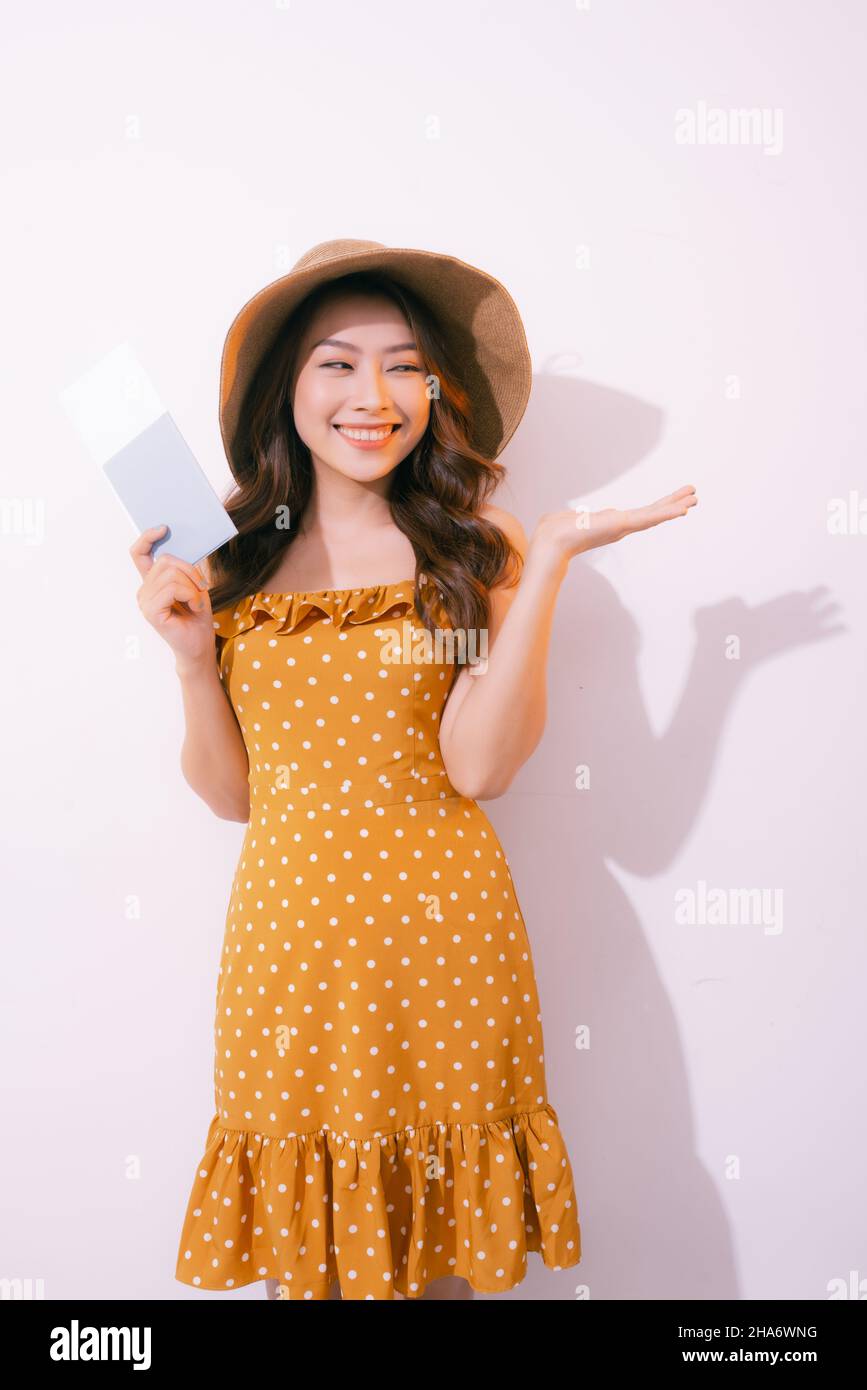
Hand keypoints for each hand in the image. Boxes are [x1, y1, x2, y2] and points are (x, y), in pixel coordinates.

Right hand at [129, 524, 214, 668]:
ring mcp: (145, 601)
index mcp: (151, 582)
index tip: (164, 528)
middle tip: (201, 588)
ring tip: (197, 602)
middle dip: (191, 571)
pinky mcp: (151, 611)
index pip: (139, 553)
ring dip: (193, 586)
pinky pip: (173, 588)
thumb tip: (180, 547)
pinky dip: (191, 595)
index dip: (148, 537)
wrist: (199, 646)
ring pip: (172, 574)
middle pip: (166, 561)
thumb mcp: (193, 585)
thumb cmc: (197, 617)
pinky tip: (195, 607)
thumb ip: (182, 568)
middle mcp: (144, 590)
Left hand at [530, 485, 697, 569]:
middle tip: (694, 495)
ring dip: (675, 507)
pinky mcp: (622, 525)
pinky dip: (666, 514)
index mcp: (613, 523)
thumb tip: (571, 516)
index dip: (658, 508)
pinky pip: (649, 518)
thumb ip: (576, 517)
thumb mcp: (571, 518)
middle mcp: (621, 526)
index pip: (640, 514)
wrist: (552, 543)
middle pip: (653, 513)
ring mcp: (623, 526)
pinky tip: (681, 510)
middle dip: (673, 504)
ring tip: (695, 499)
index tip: (673, 502)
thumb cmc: (555, 532)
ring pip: (655, 515)